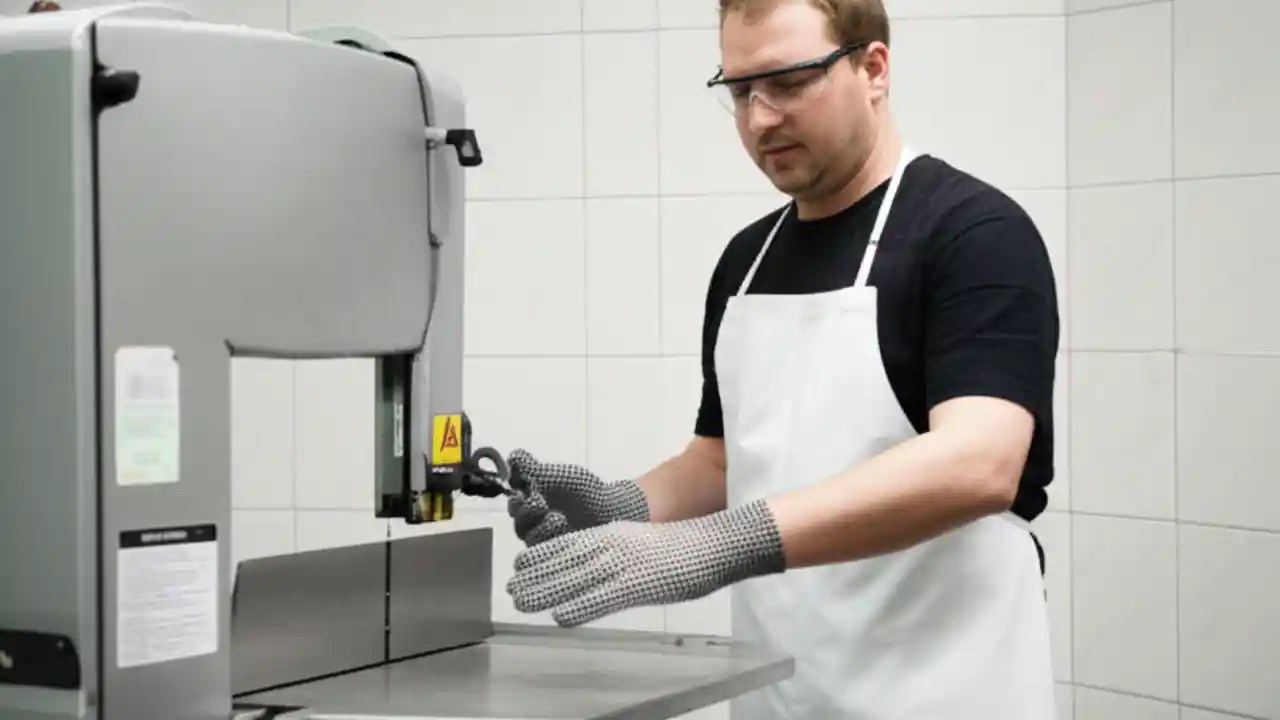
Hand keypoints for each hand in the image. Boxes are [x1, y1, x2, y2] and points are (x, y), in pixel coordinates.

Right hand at [506, 449, 649, 545]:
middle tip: (539, 502)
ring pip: (526, 534)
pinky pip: (540, 548)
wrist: (612, 510)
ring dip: (538, 524)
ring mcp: (542, 536)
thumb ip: (532, 467)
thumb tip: (511, 457)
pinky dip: (549, 536)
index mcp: (533, 498)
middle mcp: (534, 518)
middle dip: (524, 509)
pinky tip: (562, 528)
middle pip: (517, 518)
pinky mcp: (552, 551)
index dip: (514, 494)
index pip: (513, 498)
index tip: (521, 488)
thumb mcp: (558, 474)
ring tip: (557, 517)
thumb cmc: (585, 490)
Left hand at [506, 499, 785, 626]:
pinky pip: (603, 598)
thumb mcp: (638, 541)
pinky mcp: (638, 585)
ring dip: (546, 589)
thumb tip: (592, 562)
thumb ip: (615, 548)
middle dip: (536, 574)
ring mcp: (624, 565)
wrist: (712, 546)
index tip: (519, 564)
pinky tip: (560, 616)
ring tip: (521, 600)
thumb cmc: (678, 548)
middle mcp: (613, 545)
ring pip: (577, 577)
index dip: (543, 554)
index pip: (569, 542)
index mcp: (614, 533)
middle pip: (566, 560)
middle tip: (510, 586)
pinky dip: (580, 606)